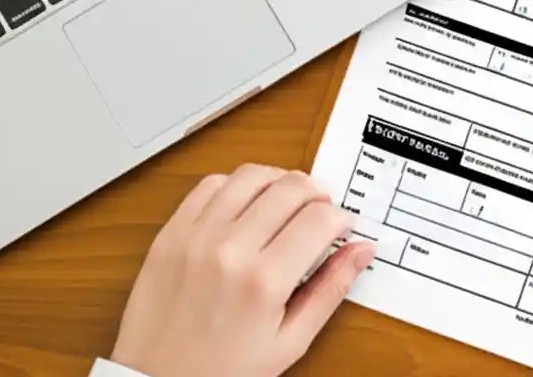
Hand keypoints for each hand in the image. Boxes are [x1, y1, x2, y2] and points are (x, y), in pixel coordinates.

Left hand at [109, 164, 375, 376]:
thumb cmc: (221, 371)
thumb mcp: (289, 341)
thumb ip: (330, 290)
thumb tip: (361, 252)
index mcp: (264, 282)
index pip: (319, 219)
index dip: (340, 217)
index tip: (341, 226)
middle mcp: (229, 251)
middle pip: (290, 188)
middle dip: (316, 193)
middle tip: (320, 210)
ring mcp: (196, 237)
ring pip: (251, 176)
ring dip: (279, 180)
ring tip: (286, 200)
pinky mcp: (171, 233)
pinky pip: (210, 185)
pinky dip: (236, 184)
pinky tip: (246, 203)